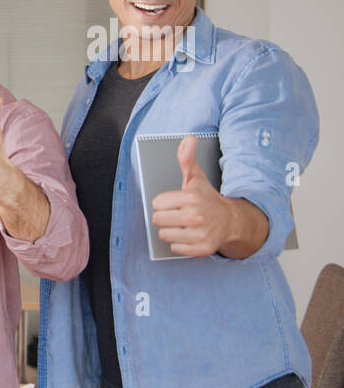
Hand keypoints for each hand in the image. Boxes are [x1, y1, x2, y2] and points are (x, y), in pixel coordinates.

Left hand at [150, 135, 232, 256]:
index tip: (174, 202)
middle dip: (165, 217)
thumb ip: (186, 158)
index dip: (163, 202)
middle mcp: (196, 216)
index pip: (156, 203)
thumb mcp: (196, 177)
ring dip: (171, 231)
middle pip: (157, 219)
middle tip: (178, 214)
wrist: (231, 220)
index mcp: (191, 197)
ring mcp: (200, 234)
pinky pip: (174, 248)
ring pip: (164, 235)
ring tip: (183, 224)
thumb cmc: (207, 198)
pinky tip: (189, 235)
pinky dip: (179, 244)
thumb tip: (188, 138)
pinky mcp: (202, 248)